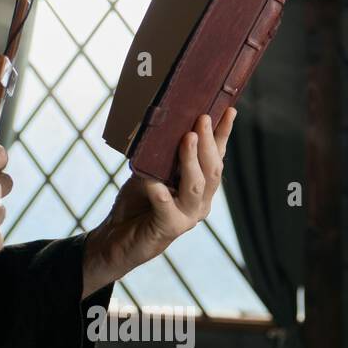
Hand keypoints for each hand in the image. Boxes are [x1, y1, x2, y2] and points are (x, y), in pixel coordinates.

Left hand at [82, 108, 236, 297]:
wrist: (117, 237)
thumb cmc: (137, 202)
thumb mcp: (150, 171)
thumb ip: (161, 155)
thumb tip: (164, 124)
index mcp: (200, 185)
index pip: (216, 156)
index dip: (223, 133)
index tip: (229, 110)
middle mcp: (200, 201)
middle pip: (212, 169)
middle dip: (209, 142)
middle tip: (202, 118)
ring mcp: (187, 216)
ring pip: (196, 185)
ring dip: (191, 159)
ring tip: (187, 137)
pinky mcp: (169, 228)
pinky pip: (166, 207)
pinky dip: (160, 193)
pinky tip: (153, 182)